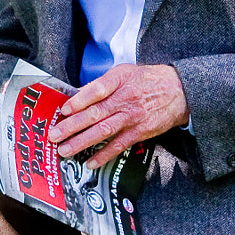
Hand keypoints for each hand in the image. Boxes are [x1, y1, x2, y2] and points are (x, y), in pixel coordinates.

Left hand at [51, 64, 188, 168]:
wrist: (180, 91)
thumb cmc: (148, 80)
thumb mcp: (125, 72)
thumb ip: (102, 84)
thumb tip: (77, 97)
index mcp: (120, 80)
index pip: (97, 90)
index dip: (79, 100)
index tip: (63, 109)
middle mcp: (125, 99)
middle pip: (95, 113)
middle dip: (72, 126)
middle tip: (54, 135)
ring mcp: (132, 117)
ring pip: (103, 131)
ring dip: (82, 142)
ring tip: (65, 150)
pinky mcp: (140, 132)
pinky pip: (118, 145)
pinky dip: (104, 155)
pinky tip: (90, 162)